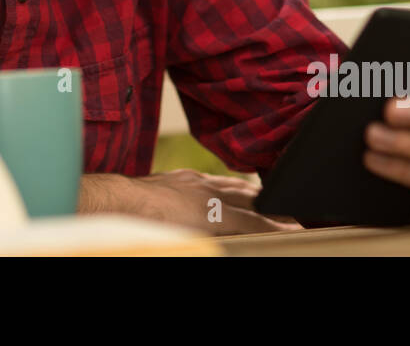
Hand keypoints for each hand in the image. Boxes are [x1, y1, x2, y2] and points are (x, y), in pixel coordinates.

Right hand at [79, 169, 303, 235]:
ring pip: (250, 202)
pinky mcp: (213, 213)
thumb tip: (169, 210)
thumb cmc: (124, 203)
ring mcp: (208, 196)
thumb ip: (168, 199)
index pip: (223, 184)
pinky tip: (287, 230)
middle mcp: (201, 183)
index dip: (243, 190)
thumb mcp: (152, 195)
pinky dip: (269, 224)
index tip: (257, 193)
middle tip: (285, 202)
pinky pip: (249, 220)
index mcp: (186, 180)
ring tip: (292, 217)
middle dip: (263, 195)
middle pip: (242, 189)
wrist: (116, 201)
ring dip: (271, 209)